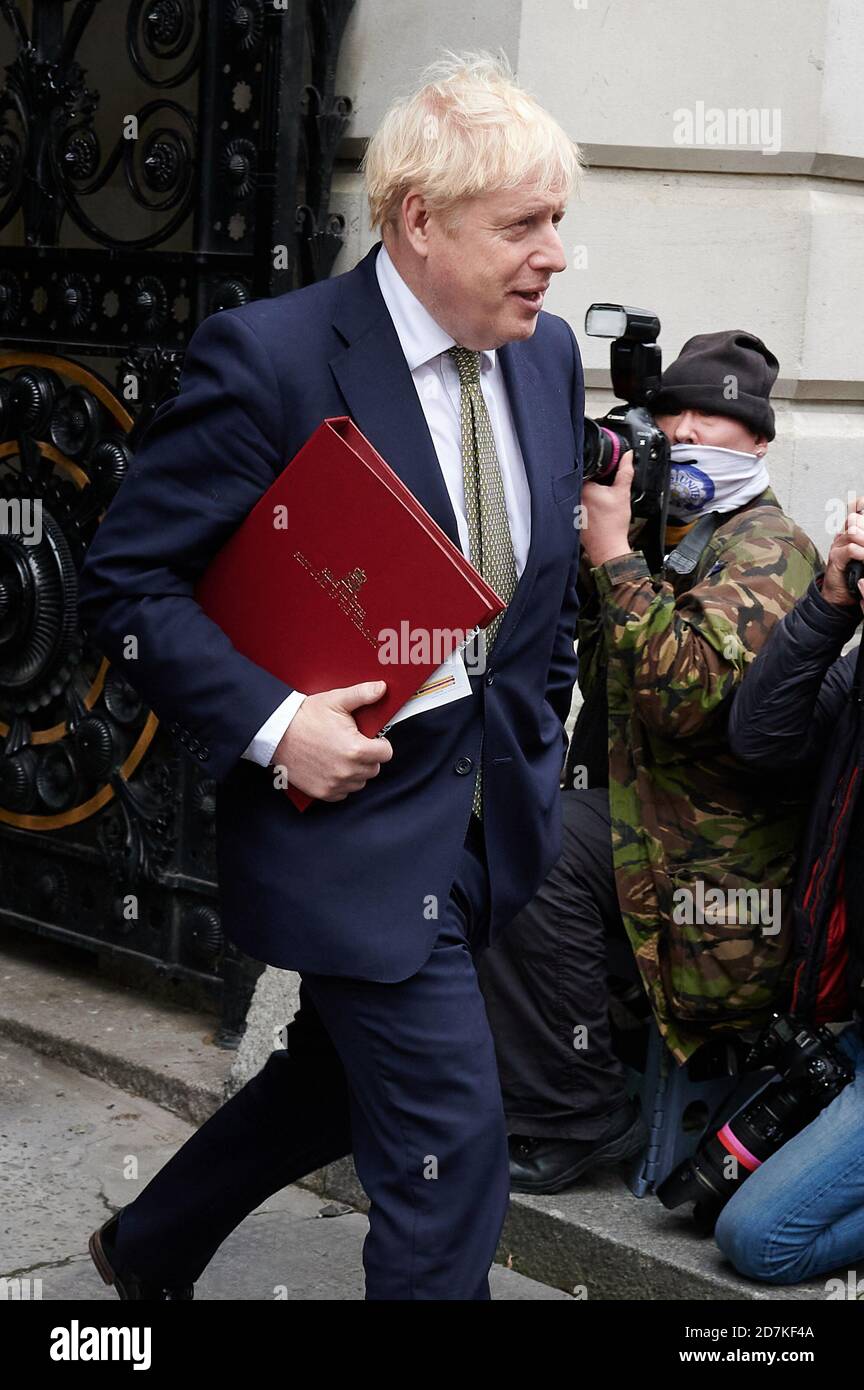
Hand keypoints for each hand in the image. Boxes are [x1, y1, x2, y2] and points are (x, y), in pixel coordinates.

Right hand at [270, 680, 393, 801]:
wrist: (276, 733)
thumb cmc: (305, 717)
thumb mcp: (335, 700)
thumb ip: (362, 694)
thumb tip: (382, 688)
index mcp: (356, 749)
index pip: (386, 753)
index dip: (380, 743)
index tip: (370, 738)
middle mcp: (347, 771)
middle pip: (373, 768)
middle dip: (368, 757)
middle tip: (352, 743)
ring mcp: (334, 784)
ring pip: (359, 782)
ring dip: (355, 771)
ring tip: (340, 754)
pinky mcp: (322, 792)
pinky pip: (343, 792)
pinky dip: (341, 783)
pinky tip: (331, 767)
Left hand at [580, 450, 634, 568]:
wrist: (608, 548)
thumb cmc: (613, 524)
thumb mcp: (622, 493)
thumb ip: (625, 472)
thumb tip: (628, 456)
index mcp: (583, 488)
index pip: (586, 468)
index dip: (596, 467)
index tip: (604, 471)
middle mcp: (573, 497)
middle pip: (582, 480)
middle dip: (593, 481)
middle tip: (604, 488)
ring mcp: (571, 509)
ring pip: (580, 493)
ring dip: (588, 493)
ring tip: (601, 502)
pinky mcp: (572, 518)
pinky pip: (578, 506)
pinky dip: (586, 506)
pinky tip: (596, 512)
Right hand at [822, 497, 863, 610]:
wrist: (839, 595)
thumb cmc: (854, 576)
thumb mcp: (862, 555)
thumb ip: (863, 543)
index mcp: (851, 533)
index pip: (854, 509)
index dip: (860, 504)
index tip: (863, 503)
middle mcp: (843, 536)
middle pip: (855, 518)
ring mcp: (838, 545)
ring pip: (854, 532)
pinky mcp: (835, 557)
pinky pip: (851, 548)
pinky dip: (862, 553)